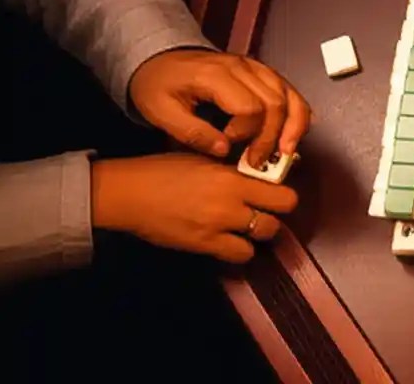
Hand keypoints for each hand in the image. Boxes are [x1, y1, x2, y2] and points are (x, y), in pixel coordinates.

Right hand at [91, 153, 298, 262]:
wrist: (130, 194)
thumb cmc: (165, 170)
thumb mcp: (206, 158)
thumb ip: (236, 167)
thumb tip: (264, 169)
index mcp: (232, 178)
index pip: (282, 194)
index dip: (283, 196)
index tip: (275, 194)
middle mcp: (230, 204)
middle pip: (277, 219)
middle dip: (275, 216)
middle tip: (264, 211)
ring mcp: (218, 228)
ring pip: (261, 238)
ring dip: (258, 233)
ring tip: (247, 226)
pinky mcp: (204, 246)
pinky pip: (239, 255)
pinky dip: (240, 249)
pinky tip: (231, 240)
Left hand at [130, 50, 311, 167]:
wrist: (160, 58)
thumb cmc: (158, 83)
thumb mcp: (160, 111)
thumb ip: (192, 132)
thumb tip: (224, 150)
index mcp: (216, 75)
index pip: (249, 107)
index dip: (246, 132)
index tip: (230, 146)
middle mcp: (242, 67)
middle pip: (276, 103)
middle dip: (272, 138)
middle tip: (258, 162)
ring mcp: (256, 68)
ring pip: (290, 96)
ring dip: (294, 127)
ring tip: (286, 152)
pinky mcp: (262, 73)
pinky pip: (290, 92)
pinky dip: (299, 113)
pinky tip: (296, 132)